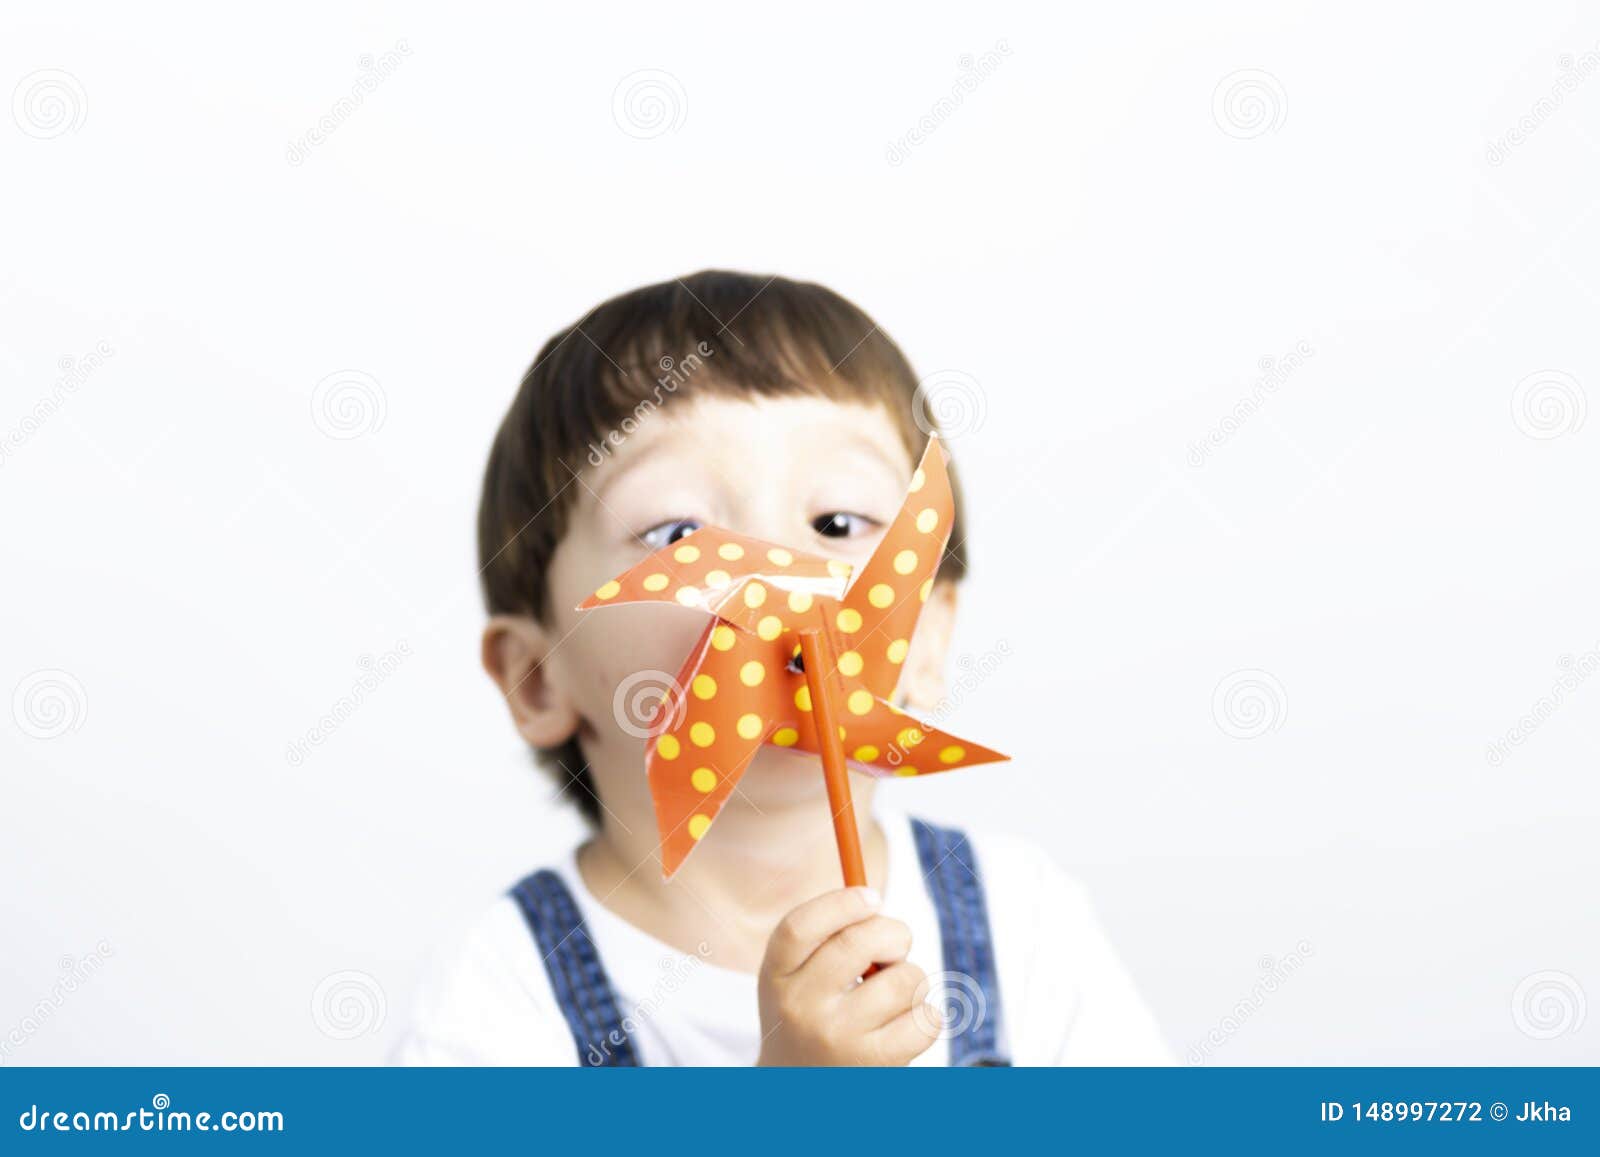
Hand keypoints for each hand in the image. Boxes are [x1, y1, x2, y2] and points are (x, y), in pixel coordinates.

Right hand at [755, 886, 938, 1065]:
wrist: (800, 1094)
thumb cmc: (810, 1019)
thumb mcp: (794, 979)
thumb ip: (823, 939)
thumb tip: (872, 901)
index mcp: (776, 976)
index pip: (800, 926)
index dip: (843, 903)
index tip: (872, 897)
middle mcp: (801, 1007)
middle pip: (858, 942)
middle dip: (894, 934)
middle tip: (896, 946)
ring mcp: (837, 1037)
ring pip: (903, 979)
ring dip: (912, 978)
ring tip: (894, 996)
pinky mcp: (874, 1063)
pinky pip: (925, 1018)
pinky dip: (925, 1014)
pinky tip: (905, 1025)